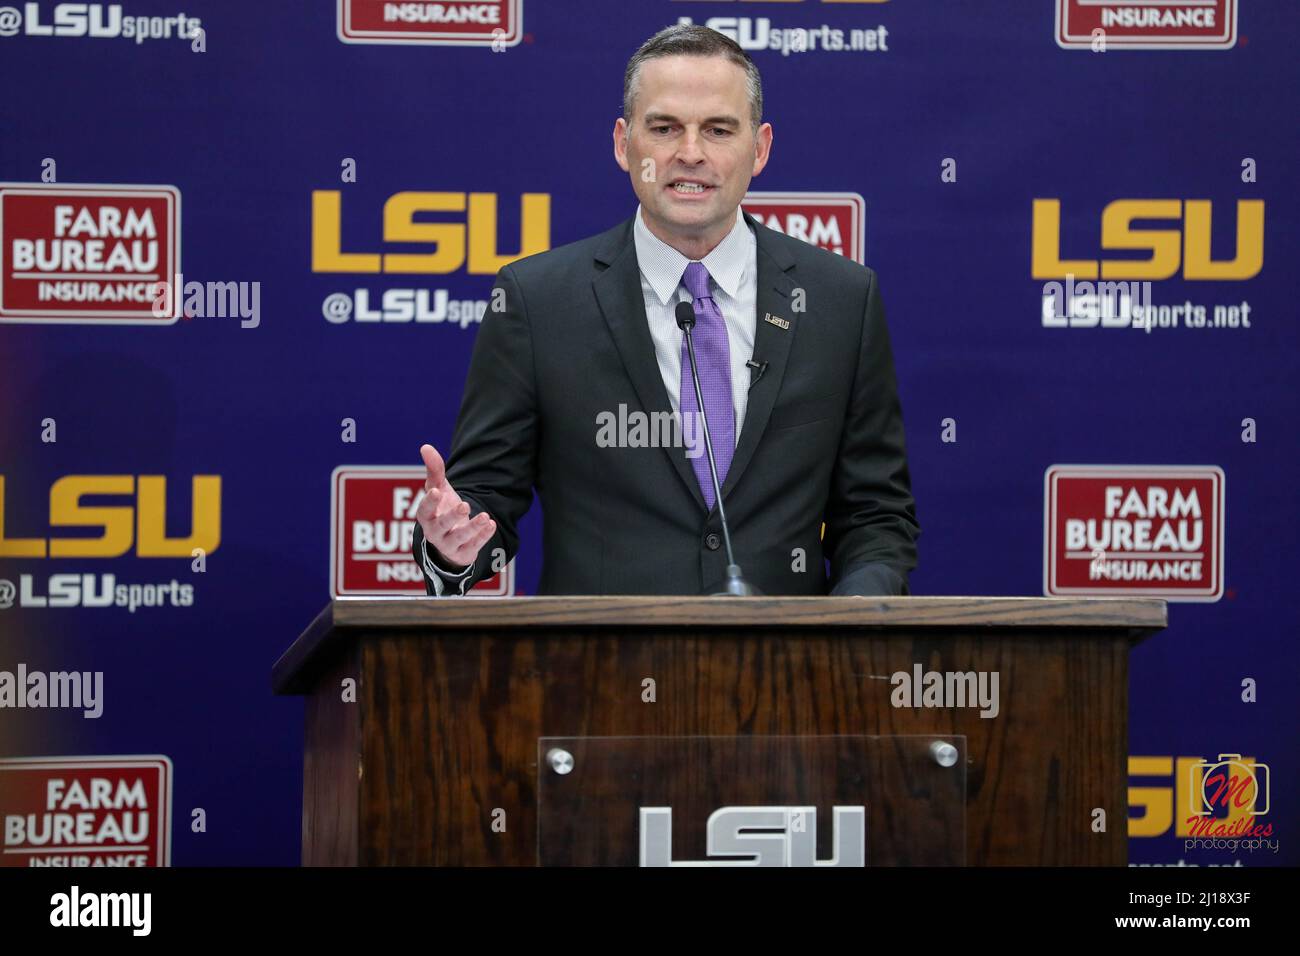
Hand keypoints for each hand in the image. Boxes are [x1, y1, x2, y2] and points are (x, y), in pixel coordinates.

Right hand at [415, 444, 495, 570]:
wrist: (451, 539)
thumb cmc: (442, 509)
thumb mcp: (439, 490)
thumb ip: (434, 470)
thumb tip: (426, 447)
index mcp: (426, 517)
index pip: (424, 511)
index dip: (429, 502)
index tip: (435, 492)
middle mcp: (435, 532)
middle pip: (441, 526)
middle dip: (452, 516)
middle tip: (465, 505)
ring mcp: (449, 544)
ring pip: (459, 538)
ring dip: (472, 528)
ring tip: (484, 516)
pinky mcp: (464, 552)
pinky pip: (473, 546)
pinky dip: (483, 537)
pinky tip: (491, 524)